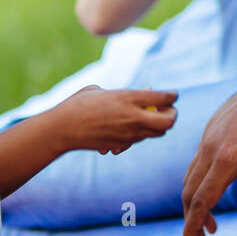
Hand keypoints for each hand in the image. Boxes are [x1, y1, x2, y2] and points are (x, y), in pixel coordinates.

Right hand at [53, 85, 177, 154]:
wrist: (63, 128)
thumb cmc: (78, 104)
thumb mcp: (100, 90)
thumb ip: (123, 93)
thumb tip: (141, 94)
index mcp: (128, 98)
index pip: (164, 98)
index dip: (173, 95)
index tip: (173, 94)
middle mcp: (133, 117)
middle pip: (168, 122)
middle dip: (173, 115)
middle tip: (169, 110)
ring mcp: (129, 134)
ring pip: (157, 133)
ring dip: (158, 125)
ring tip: (149, 117)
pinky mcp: (121, 145)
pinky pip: (139, 140)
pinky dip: (140, 134)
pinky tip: (130, 128)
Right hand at [181, 61, 236, 235]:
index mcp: (227, 158)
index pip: (202, 200)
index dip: (192, 226)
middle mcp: (210, 147)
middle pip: (189, 192)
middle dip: (191, 221)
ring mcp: (207, 136)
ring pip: (190, 176)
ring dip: (195, 203)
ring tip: (209, 224)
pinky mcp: (209, 129)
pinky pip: (197, 161)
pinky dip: (199, 183)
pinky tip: (214, 191)